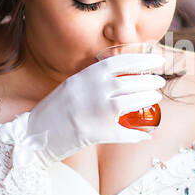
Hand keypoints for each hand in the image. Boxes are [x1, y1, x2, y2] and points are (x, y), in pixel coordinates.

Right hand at [26, 52, 164, 162]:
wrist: (35, 134)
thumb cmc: (55, 110)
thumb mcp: (74, 86)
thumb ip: (94, 81)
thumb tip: (122, 79)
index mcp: (86, 76)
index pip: (119, 61)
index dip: (142, 59)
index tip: (157, 59)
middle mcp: (90, 90)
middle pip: (129, 82)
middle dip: (149, 80)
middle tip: (160, 81)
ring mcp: (93, 110)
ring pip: (129, 102)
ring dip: (146, 100)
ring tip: (156, 98)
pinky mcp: (94, 131)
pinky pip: (122, 132)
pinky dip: (137, 134)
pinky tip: (146, 133)